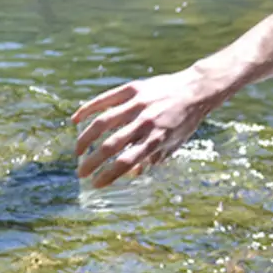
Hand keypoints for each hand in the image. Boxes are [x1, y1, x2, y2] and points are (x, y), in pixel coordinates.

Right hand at [72, 67, 220, 186]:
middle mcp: (146, 122)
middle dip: (92, 162)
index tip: (96, 184)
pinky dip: (87, 109)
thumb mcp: (175, 143)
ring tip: (78, 152)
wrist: (196, 90)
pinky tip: (76, 120)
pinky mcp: (133, 88)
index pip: (127, 161)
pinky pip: (105, 99)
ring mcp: (138, 104)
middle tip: (81, 173)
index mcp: (157, 138)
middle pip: (111, 145)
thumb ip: (154, 157)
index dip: (109, 175)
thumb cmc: (186, 120)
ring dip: (86, 139)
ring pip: (102, 123)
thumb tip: (132, 174)